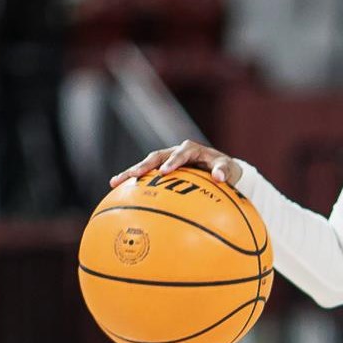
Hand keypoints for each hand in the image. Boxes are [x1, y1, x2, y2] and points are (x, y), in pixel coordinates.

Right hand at [108, 139, 242, 188]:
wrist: (218, 168)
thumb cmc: (224, 168)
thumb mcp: (228, 168)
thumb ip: (224, 171)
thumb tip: (219, 177)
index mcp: (191, 150)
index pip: (181, 153)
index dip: (173, 161)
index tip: (164, 172)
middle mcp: (175, 152)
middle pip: (156, 156)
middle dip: (144, 165)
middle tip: (134, 175)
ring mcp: (166, 160)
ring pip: (146, 164)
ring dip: (131, 172)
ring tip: (115, 182)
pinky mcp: (160, 170)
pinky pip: (145, 176)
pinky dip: (132, 182)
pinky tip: (117, 192)